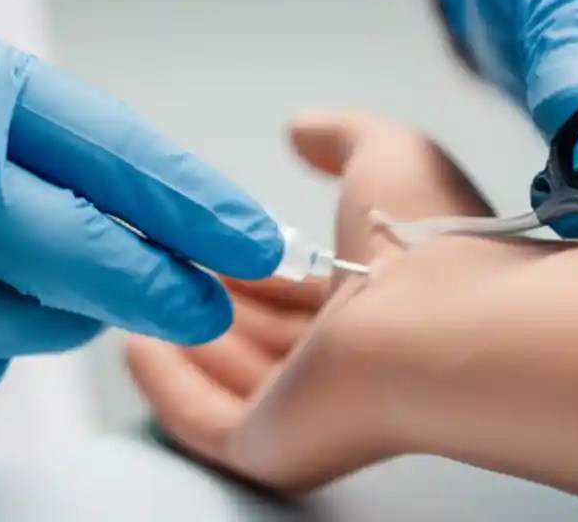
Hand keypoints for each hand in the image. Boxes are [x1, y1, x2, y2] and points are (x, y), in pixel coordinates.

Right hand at [0, 0, 281, 412]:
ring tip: (24, 265)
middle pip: (81, 263)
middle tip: (201, 300)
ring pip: (23, 328)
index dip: (195, 211)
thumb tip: (140, 199)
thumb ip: (39, 123)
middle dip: (158, 288)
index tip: (251, 240)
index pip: (112, 164)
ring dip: (54, 311)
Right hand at [125, 110, 504, 491]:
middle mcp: (351, 359)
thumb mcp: (386, 154)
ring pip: (232, 381)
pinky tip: (135, 345)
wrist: (442, 318)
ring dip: (183, 340)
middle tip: (163, 265)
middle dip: (216, 301)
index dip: (257, 264)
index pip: (307, 291)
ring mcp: (312, 411)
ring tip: (136, 296)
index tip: (210, 240)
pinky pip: (206, 422)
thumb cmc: (428, 235)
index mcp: (382, 300)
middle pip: (266, 338)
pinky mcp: (275, 446)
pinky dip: (167, 387)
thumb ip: (342, 136)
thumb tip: (298, 130)